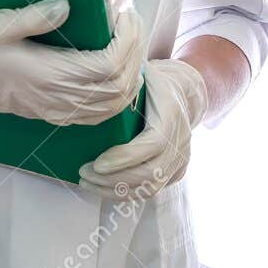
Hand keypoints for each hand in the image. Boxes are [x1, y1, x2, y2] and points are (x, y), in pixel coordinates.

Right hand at [0, 0, 144, 125]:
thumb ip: (32, 17)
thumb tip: (66, 7)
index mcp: (48, 75)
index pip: (108, 65)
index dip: (127, 41)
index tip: (125, 14)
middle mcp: (56, 98)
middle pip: (119, 87)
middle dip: (135, 53)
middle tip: (131, 22)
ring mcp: (55, 110)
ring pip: (113, 105)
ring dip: (130, 75)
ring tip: (128, 42)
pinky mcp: (51, 113)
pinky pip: (97, 115)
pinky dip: (117, 96)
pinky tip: (116, 73)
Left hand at [78, 58, 207, 198]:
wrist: (183, 93)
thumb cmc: (154, 84)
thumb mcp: (142, 75)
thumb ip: (123, 84)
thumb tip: (92, 90)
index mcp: (172, 114)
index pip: (153, 144)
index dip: (125, 158)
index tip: (96, 163)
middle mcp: (181, 140)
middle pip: (150, 173)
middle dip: (113, 179)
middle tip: (84, 173)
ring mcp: (181, 158)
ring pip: (150, 188)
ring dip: (116, 190)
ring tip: (88, 182)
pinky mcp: (177, 171)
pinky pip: (152, 190)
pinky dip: (127, 192)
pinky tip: (104, 187)